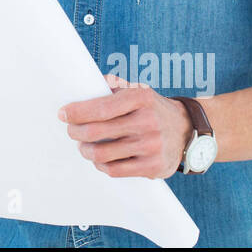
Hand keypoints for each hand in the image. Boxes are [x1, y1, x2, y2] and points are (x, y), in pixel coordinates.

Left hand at [58, 73, 192, 178]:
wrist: (187, 130)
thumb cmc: (153, 109)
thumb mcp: (138, 90)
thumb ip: (113, 86)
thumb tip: (85, 81)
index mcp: (141, 98)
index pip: (101, 107)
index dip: (77, 112)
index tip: (63, 114)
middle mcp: (147, 122)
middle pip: (97, 132)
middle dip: (76, 132)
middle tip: (71, 131)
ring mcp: (151, 146)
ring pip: (103, 154)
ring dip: (86, 151)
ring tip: (83, 146)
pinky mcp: (153, 166)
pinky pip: (116, 170)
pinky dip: (101, 166)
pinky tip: (99, 160)